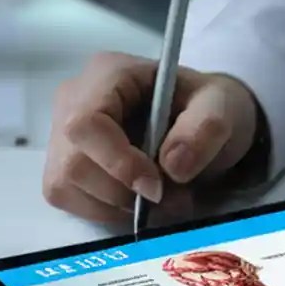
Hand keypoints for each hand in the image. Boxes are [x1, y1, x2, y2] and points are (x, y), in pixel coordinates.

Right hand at [43, 52, 260, 223]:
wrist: (203, 121)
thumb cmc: (207, 107)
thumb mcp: (222, 107)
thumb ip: (204, 129)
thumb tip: (172, 166)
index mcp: (107, 74)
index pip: (86, 123)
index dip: (117, 162)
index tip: (156, 188)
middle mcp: (73, 100)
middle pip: (73, 161)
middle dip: (122, 193)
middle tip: (171, 199)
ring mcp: (62, 133)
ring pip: (65, 185)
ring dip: (115, 206)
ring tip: (160, 201)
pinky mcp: (63, 164)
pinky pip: (68, 198)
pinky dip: (105, 211)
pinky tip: (135, 201)